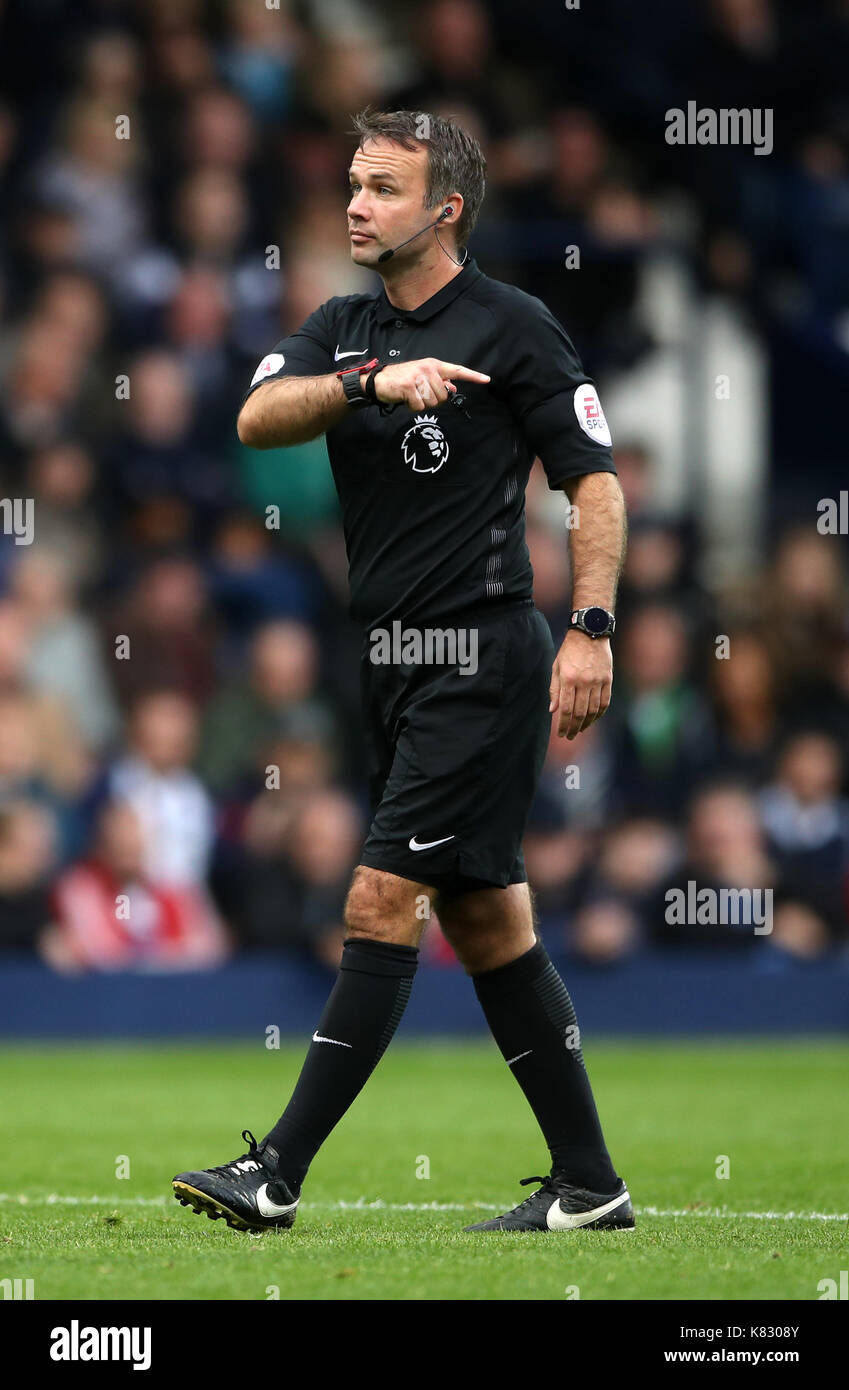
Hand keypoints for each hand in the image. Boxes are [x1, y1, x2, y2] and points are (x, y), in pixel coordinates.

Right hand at [372, 357, 489, 413]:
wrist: (378, 381)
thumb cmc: (402, 380)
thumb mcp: (422, 378)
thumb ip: (439, 382)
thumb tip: (454, 389)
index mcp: (434, 365)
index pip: (457, 371)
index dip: (473, 376)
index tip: (487, 379)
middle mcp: (428, 369)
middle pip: (443, 396)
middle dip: (432, 401)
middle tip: (419, 395)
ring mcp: (418, 377)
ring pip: (433, 402)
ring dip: (422, 405)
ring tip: (411, 396)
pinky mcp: (409, 387)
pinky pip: (420, 406)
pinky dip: (413, 407)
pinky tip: (406, 399)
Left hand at [549, 630, 612, 738]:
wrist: (590, 632)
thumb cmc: (570, 650)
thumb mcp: (557, 667)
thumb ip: (554, 689)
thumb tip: (552, 710)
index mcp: (568, 678)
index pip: (565, 709)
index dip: (563, 724)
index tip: (560, 734)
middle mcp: (584, 681)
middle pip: (579, 712)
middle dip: (573, 727)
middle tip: (569, 736)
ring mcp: (597, 681)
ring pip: (593, 710)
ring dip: (586, 723)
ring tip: (579, 730)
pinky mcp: (608, 679)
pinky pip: (605, 702)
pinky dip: (599, 714)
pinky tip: (593, 719)